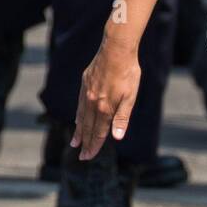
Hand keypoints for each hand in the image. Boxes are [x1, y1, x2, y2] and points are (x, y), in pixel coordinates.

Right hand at [71, 35, 140, 160]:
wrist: (116, 49)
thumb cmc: (128, 73)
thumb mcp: (130, 96)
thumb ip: (122, 117)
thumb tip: (117, 137)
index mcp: (105, 108)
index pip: (97, 132)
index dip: (93, 146)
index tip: (88, 156)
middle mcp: (92, 102)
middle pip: (87, 127)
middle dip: (84, 143)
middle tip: (81, 156)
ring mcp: (87, 93)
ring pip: (81, 117)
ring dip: (78, 131)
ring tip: (75, 142)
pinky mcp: (85, 84)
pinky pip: (79, 104)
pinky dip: (78, 116)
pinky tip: (78, 120)